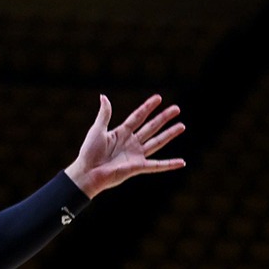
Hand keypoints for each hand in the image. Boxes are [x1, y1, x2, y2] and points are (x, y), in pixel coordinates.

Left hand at [64, 94, 186, 196]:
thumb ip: (105, 114)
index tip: (159, 98)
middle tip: (177, 109)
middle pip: (151, 127)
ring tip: (182, 126)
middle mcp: (131, 143)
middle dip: (164, 118)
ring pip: (157, 142)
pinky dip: (169, 164)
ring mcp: (136, 155)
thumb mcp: (97, 130)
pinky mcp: (138, 167)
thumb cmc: (89, 152)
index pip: (138, 117)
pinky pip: (157, 165)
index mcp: (121, 133)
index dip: (148, 107)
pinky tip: (182, 162)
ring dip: (169, 134)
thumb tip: (104, 96)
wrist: (87, 172)